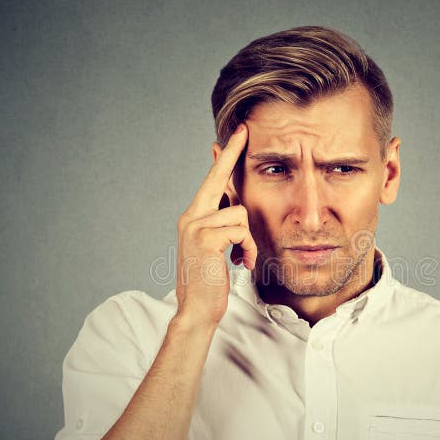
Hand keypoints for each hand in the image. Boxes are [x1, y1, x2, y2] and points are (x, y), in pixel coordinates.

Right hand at [174, 124, 256, 326]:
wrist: (197, 310)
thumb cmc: (210, 281)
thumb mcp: (217, 249)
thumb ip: (224, 225)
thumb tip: (238, 206)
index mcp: (193, 217)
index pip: (211, 181)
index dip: (223, 158)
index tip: (234, 135)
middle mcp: (190, 216)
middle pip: (217, 178)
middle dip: (231, 154)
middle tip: (245, 129)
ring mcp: (195, 225)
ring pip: (240, 213)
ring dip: (248, 240)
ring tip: (240, 259)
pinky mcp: (206, 237)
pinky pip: (241, 231)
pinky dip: (247, 249)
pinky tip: (239, 265)